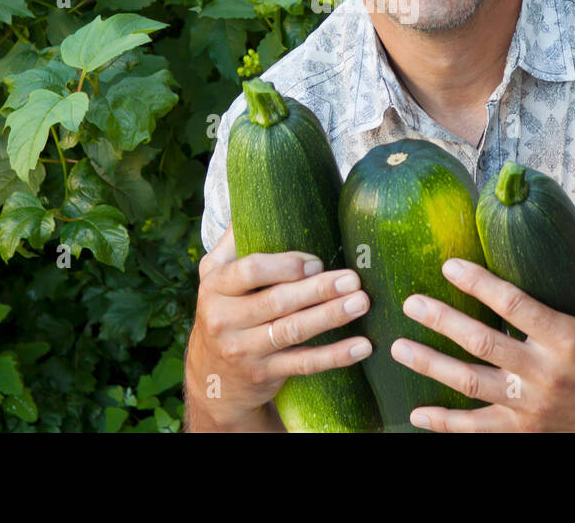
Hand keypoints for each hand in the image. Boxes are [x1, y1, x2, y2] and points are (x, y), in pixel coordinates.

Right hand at [184, 223, 373, 429]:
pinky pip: (304, 364)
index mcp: (215, 286)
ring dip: (330, 316)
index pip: (250, 271)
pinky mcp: (264, 374)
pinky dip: (335, 356)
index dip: (285, 266)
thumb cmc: (224, 311)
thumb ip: (234, 241)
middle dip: (318, 290)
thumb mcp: (214, 275)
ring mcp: (243, 350)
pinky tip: (362, 346)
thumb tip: (254, 195)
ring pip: (292, 331)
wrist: (211, 378)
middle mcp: (224, 318)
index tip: (316, 261)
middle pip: (277, 302)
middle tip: (353, 278)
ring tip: (361, 303)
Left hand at [390, 214, 574, 430]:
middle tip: (410, 302)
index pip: (514, 305)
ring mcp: (533, 406)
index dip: (479, 284)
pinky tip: (417, 413)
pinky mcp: (527, 431)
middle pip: (483, 344)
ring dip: (431, 366)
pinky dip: (446, 424)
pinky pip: (479, 429)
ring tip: (397, 347)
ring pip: (472, 385)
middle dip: (442, 321)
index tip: (449, 265)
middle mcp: (546, 373)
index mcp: (568, 337)